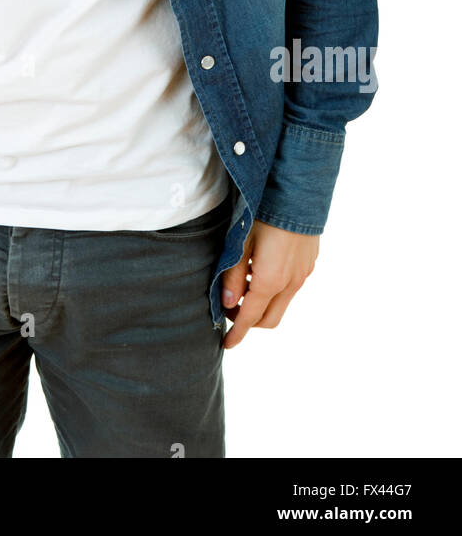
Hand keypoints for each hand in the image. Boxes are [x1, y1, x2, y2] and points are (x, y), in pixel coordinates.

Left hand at [220, 220, 318, 349]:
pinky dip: (275, 289)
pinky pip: (291, 288)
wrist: (299, 191)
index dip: (237, 333)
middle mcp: (290, 283)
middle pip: (269, 320)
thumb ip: (232, 274)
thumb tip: (228, 303)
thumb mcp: (240, 241)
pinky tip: (263, 267)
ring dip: (263, 304)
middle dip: (249, 322)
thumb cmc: (264, 213)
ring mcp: (303, 275)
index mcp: (270, 281)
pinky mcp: (309, 264)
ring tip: (245, 283)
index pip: (250, 317)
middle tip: (231, 310)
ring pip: (281, 304)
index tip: (227, 344)